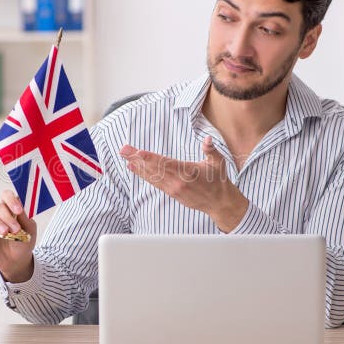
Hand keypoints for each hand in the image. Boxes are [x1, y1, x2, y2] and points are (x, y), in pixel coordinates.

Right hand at [0, 190, 37, 282]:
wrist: (17, 261)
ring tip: (5, 233)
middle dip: (7, 217)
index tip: (18, 211)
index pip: (7, 196)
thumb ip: (24, 217)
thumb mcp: (29, 230)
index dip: (11, 200)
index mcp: (11, 208)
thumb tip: (20, 204)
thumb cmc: (23, 242)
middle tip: (16, 230)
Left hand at [119, 136, 248, 231]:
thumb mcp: (218, 162)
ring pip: (152, 176)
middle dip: (137, 159)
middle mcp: (178, 182)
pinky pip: (155, 183)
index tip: (138, 152)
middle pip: (154, 169)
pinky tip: (135, 168)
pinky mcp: (172, 193)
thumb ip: (210, 150)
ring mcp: (174, 189)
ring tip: (125, 157)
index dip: (150, 158)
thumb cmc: (218, 181)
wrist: (220, 203)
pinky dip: (144, 175)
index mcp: (188, 172)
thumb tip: (208, 140)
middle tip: (124, 150)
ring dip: (138, 166)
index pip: (165, 163)